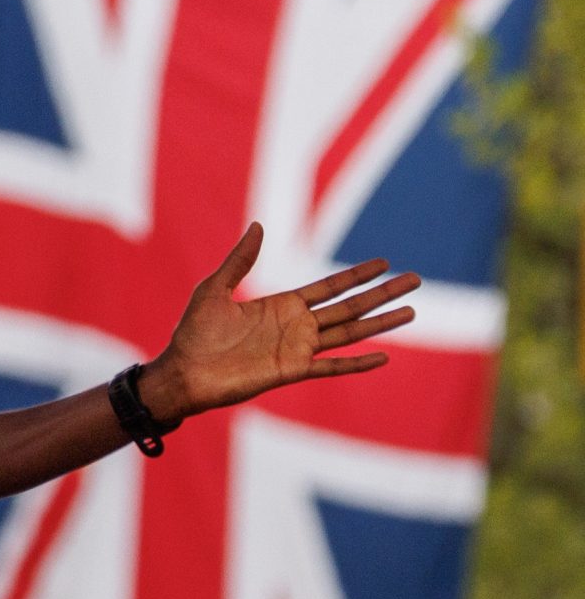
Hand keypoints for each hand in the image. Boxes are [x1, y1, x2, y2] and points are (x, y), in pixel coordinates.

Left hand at [139, 223, 417, 422]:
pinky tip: (384, 357)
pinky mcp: (292, 371)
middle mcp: (296, 326)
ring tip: (411, 311)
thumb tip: (259, 226)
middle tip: (416, 280)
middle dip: (381, 293)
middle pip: (350, 307)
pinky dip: (357, 363)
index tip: (385, 263)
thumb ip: (240, 260)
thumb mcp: (215, 289)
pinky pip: (332, 367)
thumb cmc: (193, 333)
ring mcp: (297, 350)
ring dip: (380, 323)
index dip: (357, 275)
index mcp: (282, 305)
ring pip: (349, 333)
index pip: (330, 287)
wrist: (183, 372)